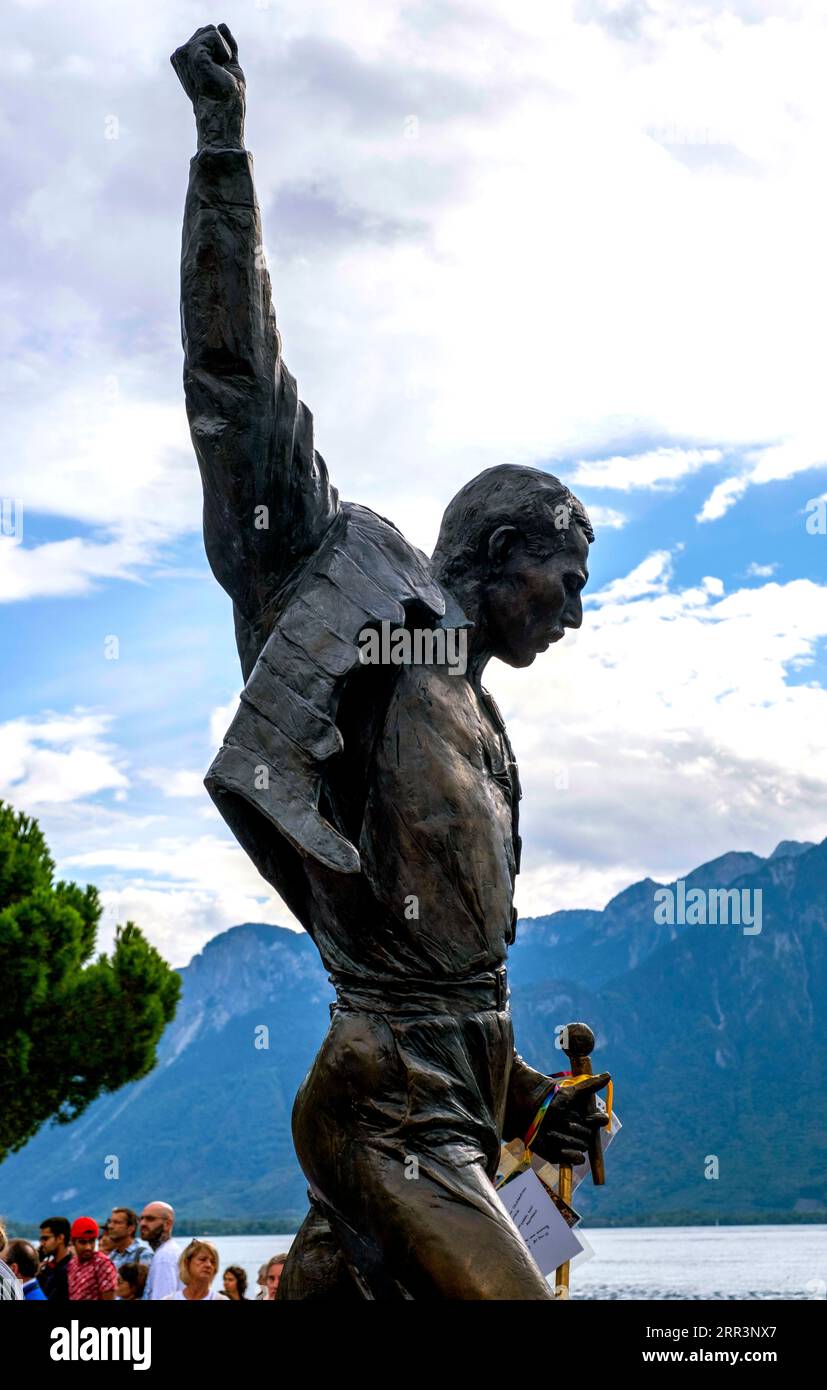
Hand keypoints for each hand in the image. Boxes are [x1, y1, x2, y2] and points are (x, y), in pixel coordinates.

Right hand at [170, 22, 245, 150]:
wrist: (224, 111)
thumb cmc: (227, 95)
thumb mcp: (229, 64)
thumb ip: (226, 45)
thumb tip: (221, 24)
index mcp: (185, 57)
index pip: (207, 34)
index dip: (221, 49)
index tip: (219, 71)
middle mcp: (180, 54)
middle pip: (208, 28)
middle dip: (222, 47)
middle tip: (220, 72)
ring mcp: (184, 53)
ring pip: (211, 29)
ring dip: (224, 50)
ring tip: (219, 70)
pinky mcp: (192, 53)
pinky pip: (214, 34)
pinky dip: (224, 51)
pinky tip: (219, 67)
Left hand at [530, 1072, 610, 1167]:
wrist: (526, 1111)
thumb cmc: (549, 1099)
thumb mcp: (569, 1092)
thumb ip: (589, 1086)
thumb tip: (608, 1075)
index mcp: (584, 1116)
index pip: (600, 1120)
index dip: (597, 1120)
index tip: (590, 1118)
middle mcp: (580, 1129)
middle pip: (590, 1136)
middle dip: (579, 1130)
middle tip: (567, 1123)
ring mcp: (572, 1142)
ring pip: (582, 1147)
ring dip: (569, 1140)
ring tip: (552, 1132)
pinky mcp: (562, 1154)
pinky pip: (576, 1160)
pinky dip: (572, 1157)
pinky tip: (562, 1150)